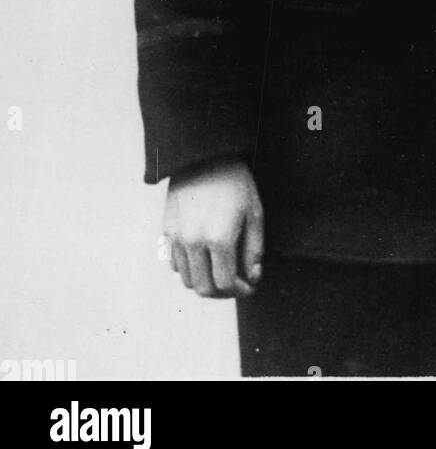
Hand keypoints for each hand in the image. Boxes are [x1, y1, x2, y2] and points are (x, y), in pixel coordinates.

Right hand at [163, 157, 263, 298]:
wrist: (205, 156)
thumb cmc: (236, 183)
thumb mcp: (255, 213)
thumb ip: (254, 250)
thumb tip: (252, 277)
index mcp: (219, 239)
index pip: (226, 284)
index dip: (241, 290)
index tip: (250, 286)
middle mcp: (194, 242)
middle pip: (204, 289)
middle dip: (223, 293)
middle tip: (236, 284)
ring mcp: (177, 237)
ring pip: (187, 279)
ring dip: (205, 282)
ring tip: (221, 272)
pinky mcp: (166, 230)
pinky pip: (175, 263)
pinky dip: (189, 269)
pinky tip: (204, 259)